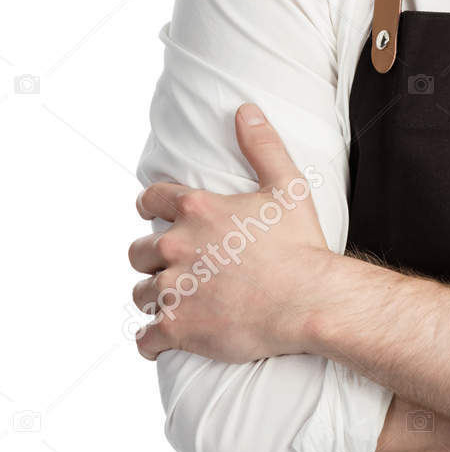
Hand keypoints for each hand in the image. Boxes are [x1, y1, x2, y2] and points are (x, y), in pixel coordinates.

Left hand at [130, 104, 333, 361]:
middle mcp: (176, 246)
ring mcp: (174, 289)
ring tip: (178, 304)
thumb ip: (262, 146)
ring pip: (141, 294)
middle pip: (138, 252)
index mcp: (196, 210)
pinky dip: (153, 341)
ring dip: (156, 299)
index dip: (151, 208)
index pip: (150, 200)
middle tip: (177, 269)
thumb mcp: (287, 187)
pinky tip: (166, 340)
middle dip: (154, 260)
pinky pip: (145, 338)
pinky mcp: (177, 326)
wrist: (309, 300)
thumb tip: (245, 110)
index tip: (156, 217)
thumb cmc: (301, 246)